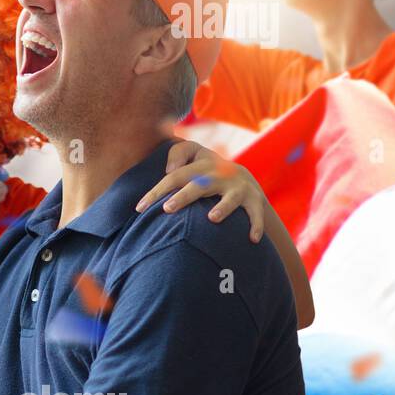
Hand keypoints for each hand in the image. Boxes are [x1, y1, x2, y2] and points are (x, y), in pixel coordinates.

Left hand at [135, 140, 266, 241]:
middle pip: (200, 184)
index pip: (175, 176)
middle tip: (168, 209)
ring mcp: (238, 187)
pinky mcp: (254, 200)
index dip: (157, 190)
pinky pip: (255, 214)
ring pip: (230, 197)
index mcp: (201, 164)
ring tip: (212, 219)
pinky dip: (255, 225)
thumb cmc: (206, 173)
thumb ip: (178, 156)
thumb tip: (169, 169)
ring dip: (223, 208)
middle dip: (184, 196)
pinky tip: (251, 239)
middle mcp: (220, 173)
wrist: (244, 180)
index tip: (140, 208)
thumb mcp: (193, 158)